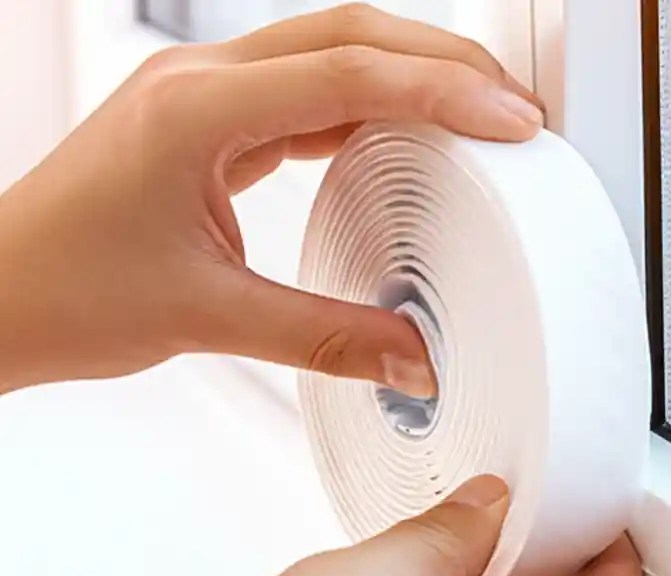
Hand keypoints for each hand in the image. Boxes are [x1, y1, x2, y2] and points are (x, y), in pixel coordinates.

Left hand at [0, 3, 542, 395]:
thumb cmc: (63, 292)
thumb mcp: (210, 319)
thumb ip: (328, 340)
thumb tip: (416, 357)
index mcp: (195, 111)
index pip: (347, 75)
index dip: (443, 91)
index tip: (510, 119)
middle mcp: (201, 84)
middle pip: (350, 31)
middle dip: (445, 58)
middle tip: (516, 107)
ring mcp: (205, 94)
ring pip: (333, 49)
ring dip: (414, 71)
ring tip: (482, 114)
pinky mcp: (211, 118)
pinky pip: (310, 88)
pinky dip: (374, 103)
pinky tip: (413, 135)